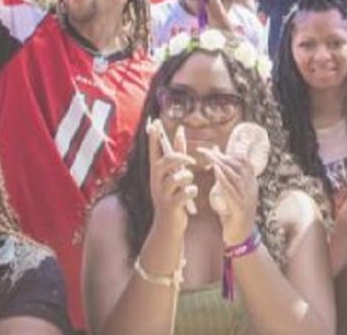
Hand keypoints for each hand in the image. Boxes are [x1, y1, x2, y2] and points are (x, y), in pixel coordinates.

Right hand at [147, 120, 196, 237]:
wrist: (168, 225)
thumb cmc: (173, 194)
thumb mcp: (174, 172)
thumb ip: (178, 152)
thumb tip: (180, 129)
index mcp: (157, 172)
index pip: (154, 151)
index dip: (155, 137)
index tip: (155, 122)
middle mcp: (157, 181)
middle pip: (164, 162)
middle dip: (179, 157)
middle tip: (191, 160)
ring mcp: (163, 194)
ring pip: (175, 179)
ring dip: (186, 178)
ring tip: (189, 184)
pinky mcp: (171, 206)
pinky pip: (184, 194)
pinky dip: (191, 192)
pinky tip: (191, 194)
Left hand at [200, 146, 258, 245]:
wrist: (242, 237)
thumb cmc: (234, 215)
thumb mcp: (232, 195)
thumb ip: (226, 180)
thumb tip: (218, 165)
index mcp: (251, 184)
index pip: (244, 163)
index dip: (230, 153)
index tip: (215, 148)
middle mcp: (251, 188)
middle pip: (239, 166)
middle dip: (222, 156)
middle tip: (206, 151)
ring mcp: (247, 197)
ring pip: (235, 175)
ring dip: (221, 164)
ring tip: (209, 157)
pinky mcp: (240, 207)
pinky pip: (231, 189)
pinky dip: (223, 178)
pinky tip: (216, 171)